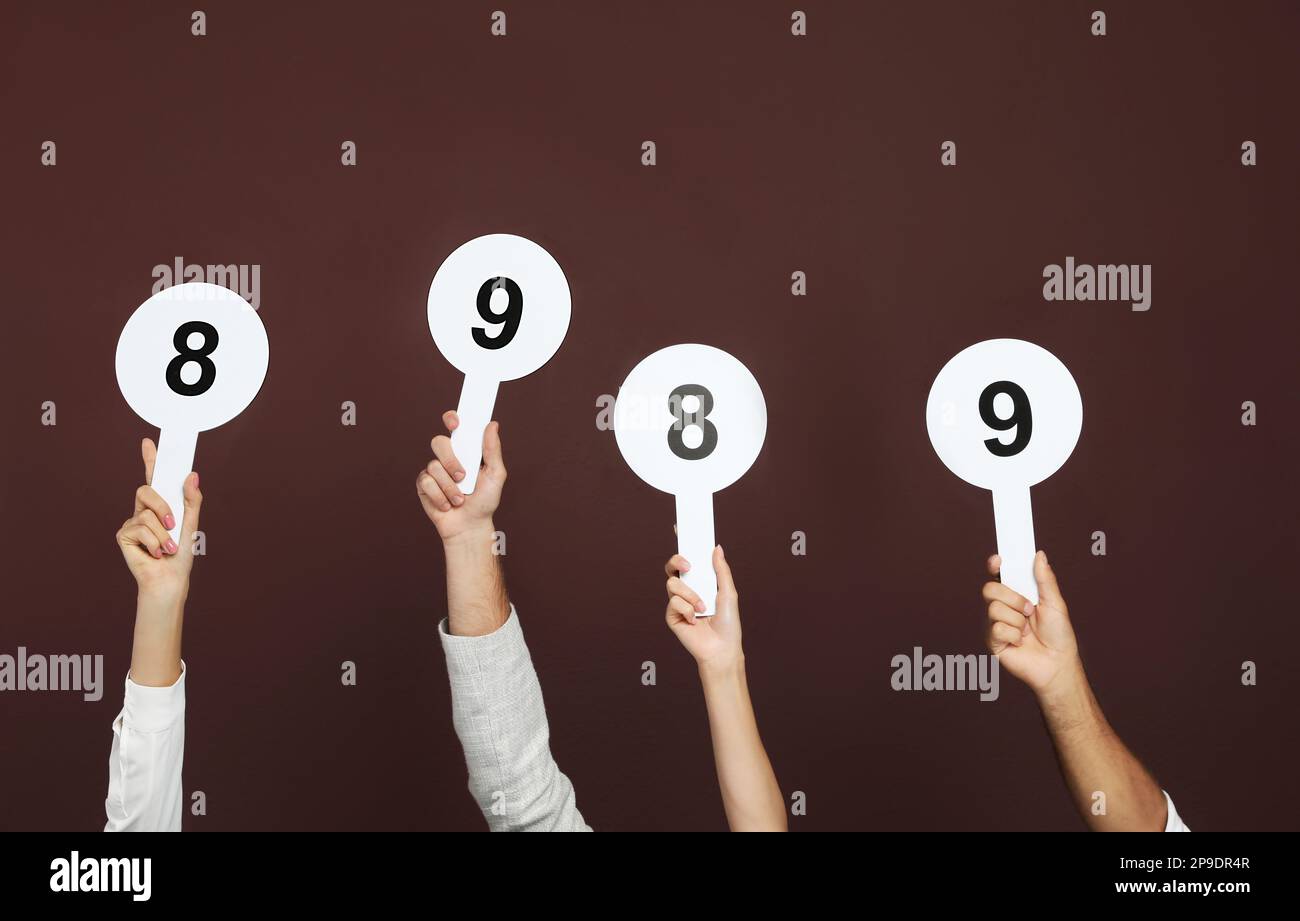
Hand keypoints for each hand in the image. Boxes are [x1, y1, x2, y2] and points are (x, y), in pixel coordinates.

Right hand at [116, 438, 201, 601]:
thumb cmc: (180, 554)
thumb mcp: (191, 524)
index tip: (149, 442)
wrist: (170, 578)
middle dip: (162, 506)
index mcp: (161, 505)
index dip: (151, 460)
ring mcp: (132, 521)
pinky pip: (139, 528)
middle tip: (173, 523)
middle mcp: (143, 510)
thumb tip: (192, 474)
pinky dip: (154, 543)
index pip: (154, 478)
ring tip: (167, 548)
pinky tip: (155, 554)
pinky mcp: (123, 535)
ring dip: (163, 534)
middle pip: (145, 490)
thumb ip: (192, 500)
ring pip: (146, 514)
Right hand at [416, 411, 504, 542]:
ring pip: (434, 466)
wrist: (470, 526)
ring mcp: (434, 471)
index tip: (456, 423)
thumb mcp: (495, 475)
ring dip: (449, 486)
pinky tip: (447, 504)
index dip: (451, 419)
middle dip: (450, 460)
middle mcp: (448, 457)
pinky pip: (426, 482)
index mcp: (465, 450)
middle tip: (462, 476)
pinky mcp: (423, 485)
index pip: (454, 426)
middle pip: (439, 442)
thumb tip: (492, 424)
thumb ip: (492, 450)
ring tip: (459, 499)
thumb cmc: (485, 501)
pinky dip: (440, 496)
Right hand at [665, 545, 742, 673]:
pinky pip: (673, 602)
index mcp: (701, 581)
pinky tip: (695, 619)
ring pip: (672, 584)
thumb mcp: (728, 592)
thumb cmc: (728, 623)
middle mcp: (688, 589)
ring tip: (702, 608)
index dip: (683, 543)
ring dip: (690, 595)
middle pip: (673, 566)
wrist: (721, 648)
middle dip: (677, 561)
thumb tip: (717, 548)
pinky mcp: (671, 615)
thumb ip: (721, 570)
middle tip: (688, 564)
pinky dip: (686, 609)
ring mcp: (678, 602)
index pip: (689, 559)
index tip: (680, 526)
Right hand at [982, 550, 1080, 697]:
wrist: (1057, 663)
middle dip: (1013, 598)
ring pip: (994, 609)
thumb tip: (1039, 555)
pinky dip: (1014, 635)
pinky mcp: (992, 640)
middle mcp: (1002, 607)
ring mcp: (995, 623)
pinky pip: (996, 628)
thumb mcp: (1055, 603)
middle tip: (1029, 609)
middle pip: (990, 589)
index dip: (995, 565)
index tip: (999, 560)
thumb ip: (1045, 579)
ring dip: (1017, 620)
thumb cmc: (1058, 635)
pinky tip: (1020, 642)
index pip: (999, 575)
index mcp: (1016, 594)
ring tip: (1027, 630)